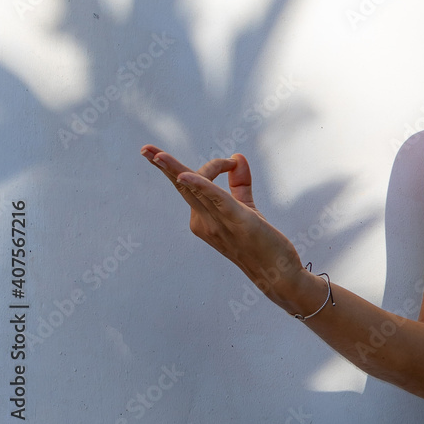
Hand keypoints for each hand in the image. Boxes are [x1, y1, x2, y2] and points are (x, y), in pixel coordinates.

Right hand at [141, 145, 304, 304]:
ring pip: (192, 191)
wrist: (278, 275)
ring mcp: (217, 223)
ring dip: (174, 171)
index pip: (195, 183)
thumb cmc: (261, 243)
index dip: (214, 165)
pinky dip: (200, 186)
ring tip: (156, 155)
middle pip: (182, 187)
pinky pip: (215, 200)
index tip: (233, 163)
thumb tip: (237, 156)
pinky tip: (185, 176)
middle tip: (145, 148)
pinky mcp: (237, 221)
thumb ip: (239, 183)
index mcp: (203, 218)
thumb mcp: (246, 207)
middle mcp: (204, 222)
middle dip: (163, 166)